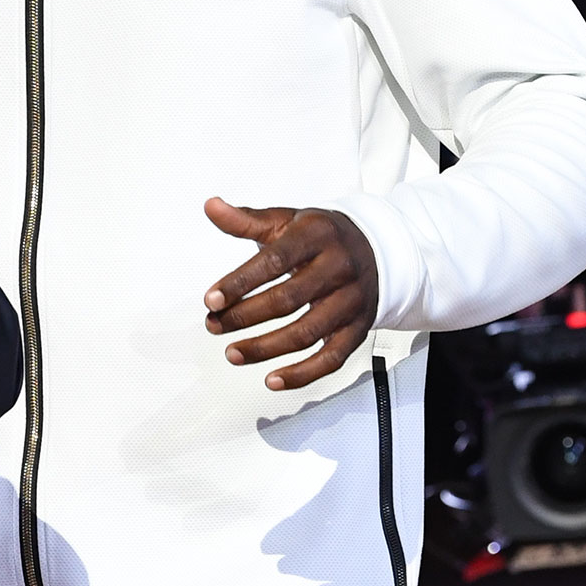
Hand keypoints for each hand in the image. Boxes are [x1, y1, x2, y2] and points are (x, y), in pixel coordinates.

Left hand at [202, 199, 379, 393]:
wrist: (375, 247)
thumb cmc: (322, 237)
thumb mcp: (286, 221)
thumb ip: (246, 220)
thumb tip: (212, 207)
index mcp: (317, 236)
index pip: (275, 260)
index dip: (240, 282)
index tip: (211, 299)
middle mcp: (338, 268)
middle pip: (288, 299)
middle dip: (244, 317)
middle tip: (214, 325)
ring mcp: (350, 301)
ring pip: (306, 332)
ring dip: (265, 348)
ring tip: (233, 353)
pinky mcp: (357, 328)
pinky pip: (331, 358)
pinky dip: (302, 374)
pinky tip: (273, 379)